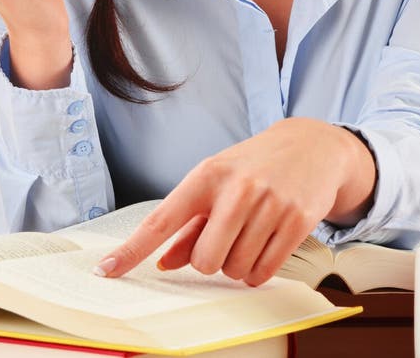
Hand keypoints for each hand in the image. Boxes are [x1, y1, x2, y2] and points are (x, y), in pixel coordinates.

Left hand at [94, 118, 375, 286]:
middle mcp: (237, 187)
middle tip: (227, 236)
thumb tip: (163, 261)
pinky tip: (267, 244)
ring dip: (239, 265)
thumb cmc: (256, 165)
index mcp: (207, 175)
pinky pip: (264, 272)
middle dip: (213, 260)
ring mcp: (269, 203)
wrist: (312, 145)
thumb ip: (191, 223)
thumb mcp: (219, 181)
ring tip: (251, 233)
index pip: (162, 219)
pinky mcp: (297, 219)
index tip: (107, 270)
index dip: (133, 249)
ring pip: (235, 270)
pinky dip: (260, 271)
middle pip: (205, 261)